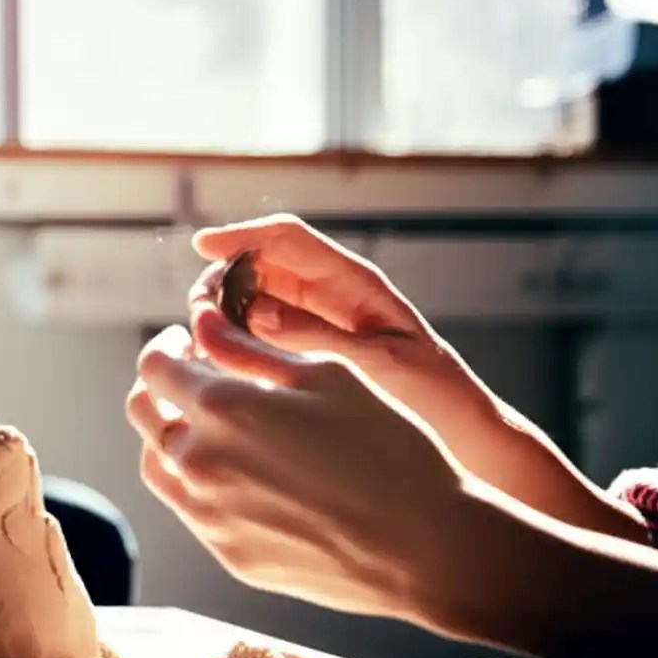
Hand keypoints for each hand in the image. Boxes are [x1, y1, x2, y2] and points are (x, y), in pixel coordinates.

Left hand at [127, 317, 469, 621]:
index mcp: (223, 409)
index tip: (185, 343)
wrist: (425, 546)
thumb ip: (249, 348)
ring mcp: (210, 516)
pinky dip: (195, 479)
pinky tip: (238, 469)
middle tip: (195, 376)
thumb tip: (203, 323)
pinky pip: (189, 507)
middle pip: (142, 414)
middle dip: (161, 386)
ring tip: (212, 424)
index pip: (155, 368)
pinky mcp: (227, 553)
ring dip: (170, 434)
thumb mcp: (325, 374)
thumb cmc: (387, 448)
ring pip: (156, 464)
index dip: (165, 347)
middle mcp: (202, 463)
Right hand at [192, 215, 495, 446]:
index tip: (202, 246)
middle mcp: (333, 291)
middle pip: (264, 264)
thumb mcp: (374, 362)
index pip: (289, 238)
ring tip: (205, 339)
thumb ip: (314, 336)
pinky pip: (264, 328)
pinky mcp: (312, 345)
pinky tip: (224, 357)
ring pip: (258, 296)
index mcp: (354, 281)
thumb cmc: (428, 389)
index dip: (242, 235)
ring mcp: (320, 317)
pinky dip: (239, 335)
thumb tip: (253, 314)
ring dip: (227, 308)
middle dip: (224, 278)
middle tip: (199, 313)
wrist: (457, 422)